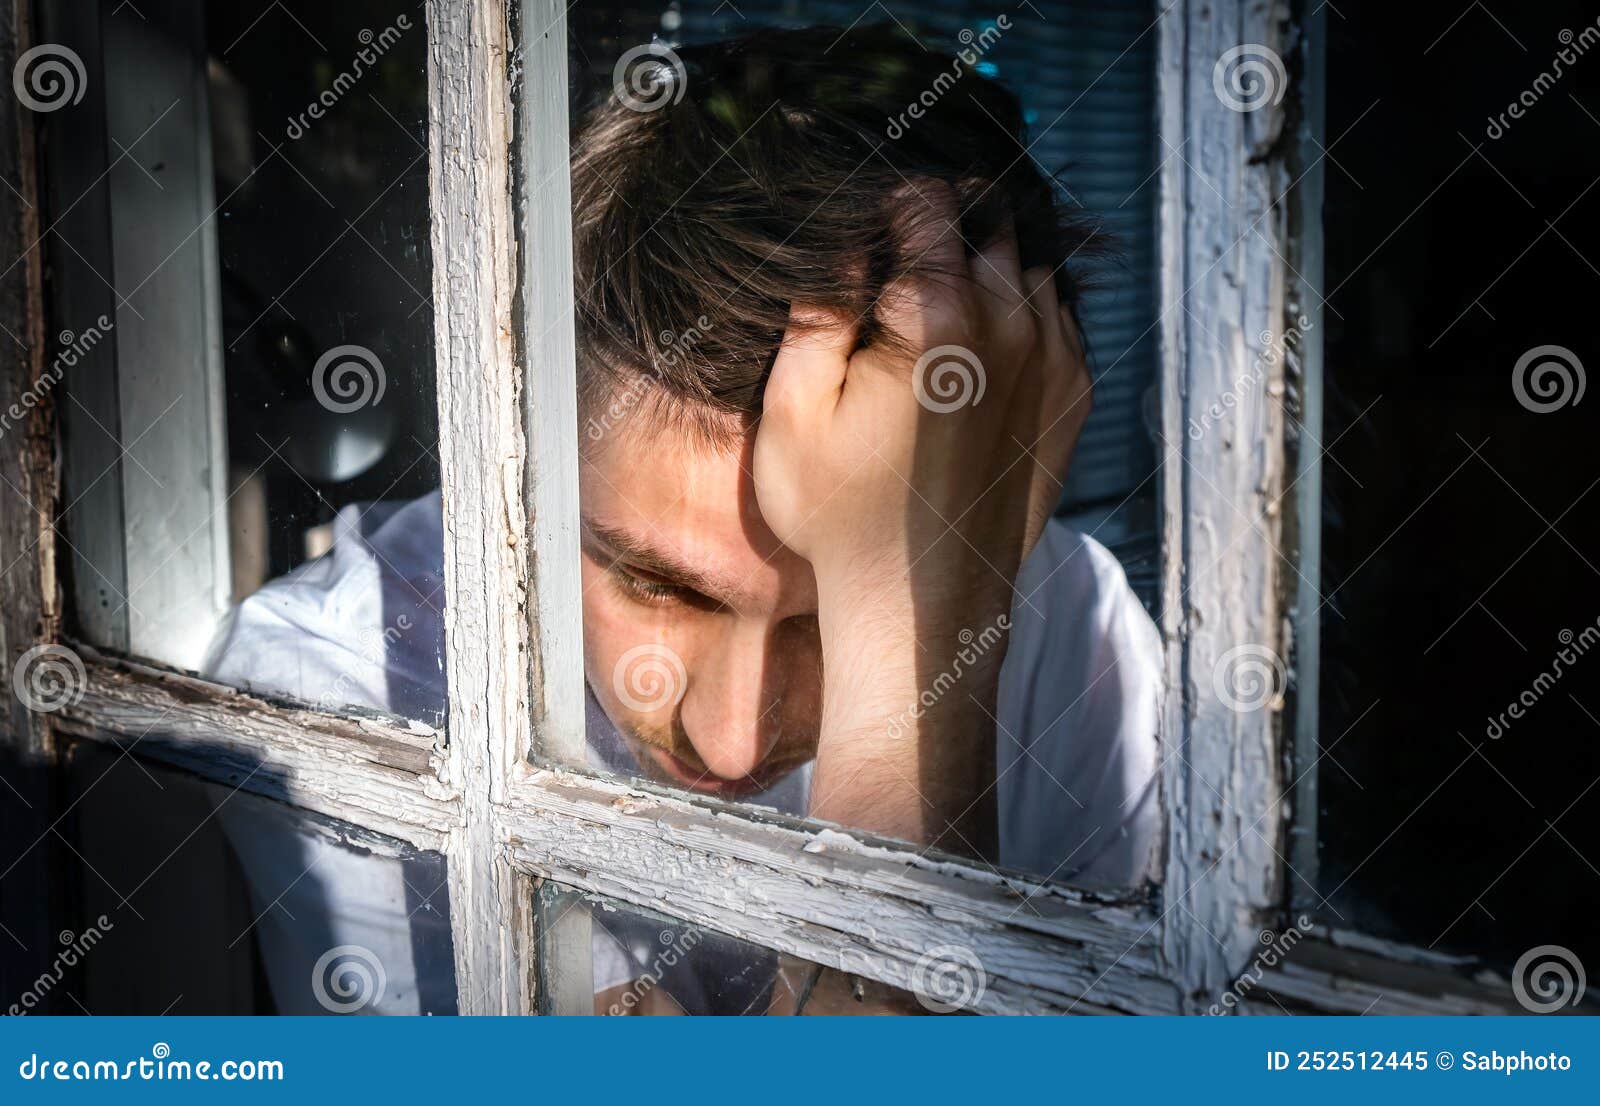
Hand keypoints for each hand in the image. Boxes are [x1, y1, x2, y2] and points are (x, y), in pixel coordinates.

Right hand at [752, 184, 1090, 854]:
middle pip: (989, 222)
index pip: (925, 201)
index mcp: (940, 312)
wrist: (924, 609)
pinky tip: (982, 345)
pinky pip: (1060, 316)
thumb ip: (816, 309)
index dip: (889, 202)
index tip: (868, 225)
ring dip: (991, 265)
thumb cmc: (841, 517)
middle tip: (904, 258)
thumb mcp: (792, 412)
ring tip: (940, 302)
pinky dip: (1026, 310)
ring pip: (1031, 264)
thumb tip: (842, 238)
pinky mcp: (1074, 397)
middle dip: (947, 225)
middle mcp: (1012, 322)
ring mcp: (1055, 360)